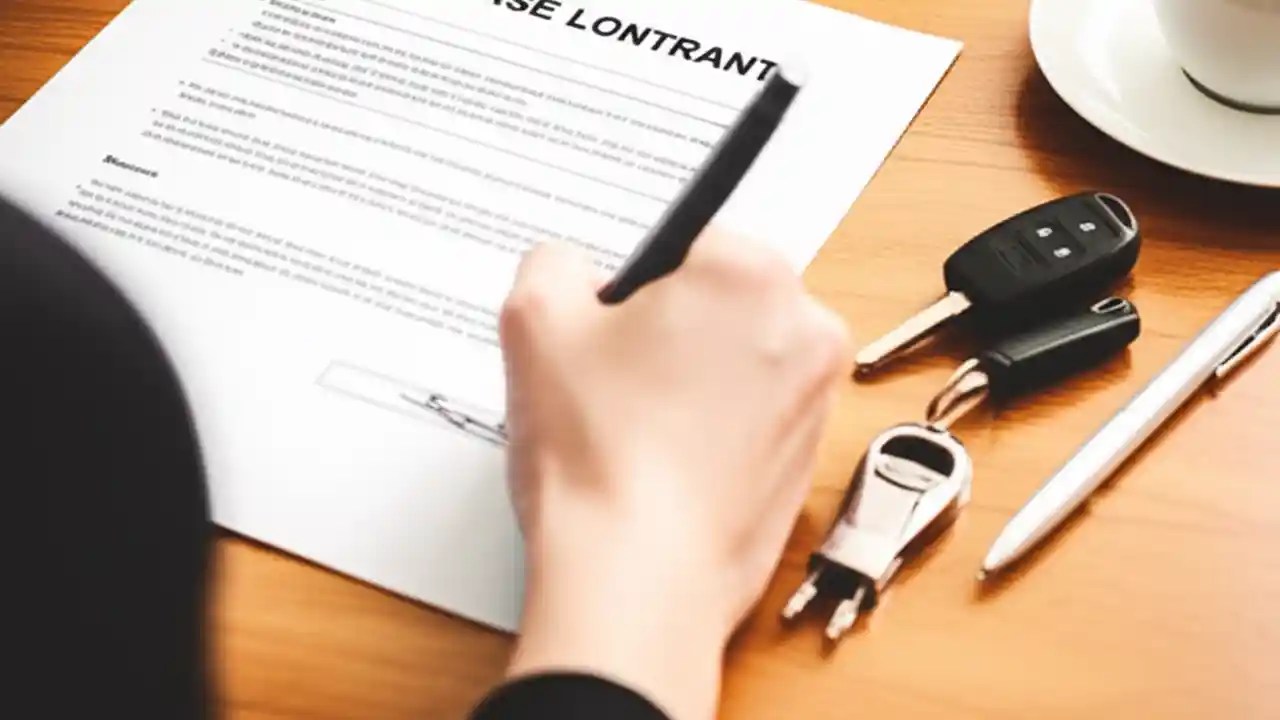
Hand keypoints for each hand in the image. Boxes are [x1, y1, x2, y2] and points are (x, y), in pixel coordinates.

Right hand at [499, 231, 849, 719]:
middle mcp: (806, 329)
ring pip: (739, 362)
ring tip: (635, 431)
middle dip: (672, 329)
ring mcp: (816, 402)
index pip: (689, 241)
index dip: (637, 285)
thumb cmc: (597, 454)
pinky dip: (715, 432)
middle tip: (615, 381)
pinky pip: (754, 421)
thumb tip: (575, 272)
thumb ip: (553, 263)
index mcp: (750, 273)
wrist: (638, 580)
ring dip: (694, 381)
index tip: (612, 325)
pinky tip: (664, 466)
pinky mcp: (808, 464)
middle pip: (723, 301)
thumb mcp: (534, 321)